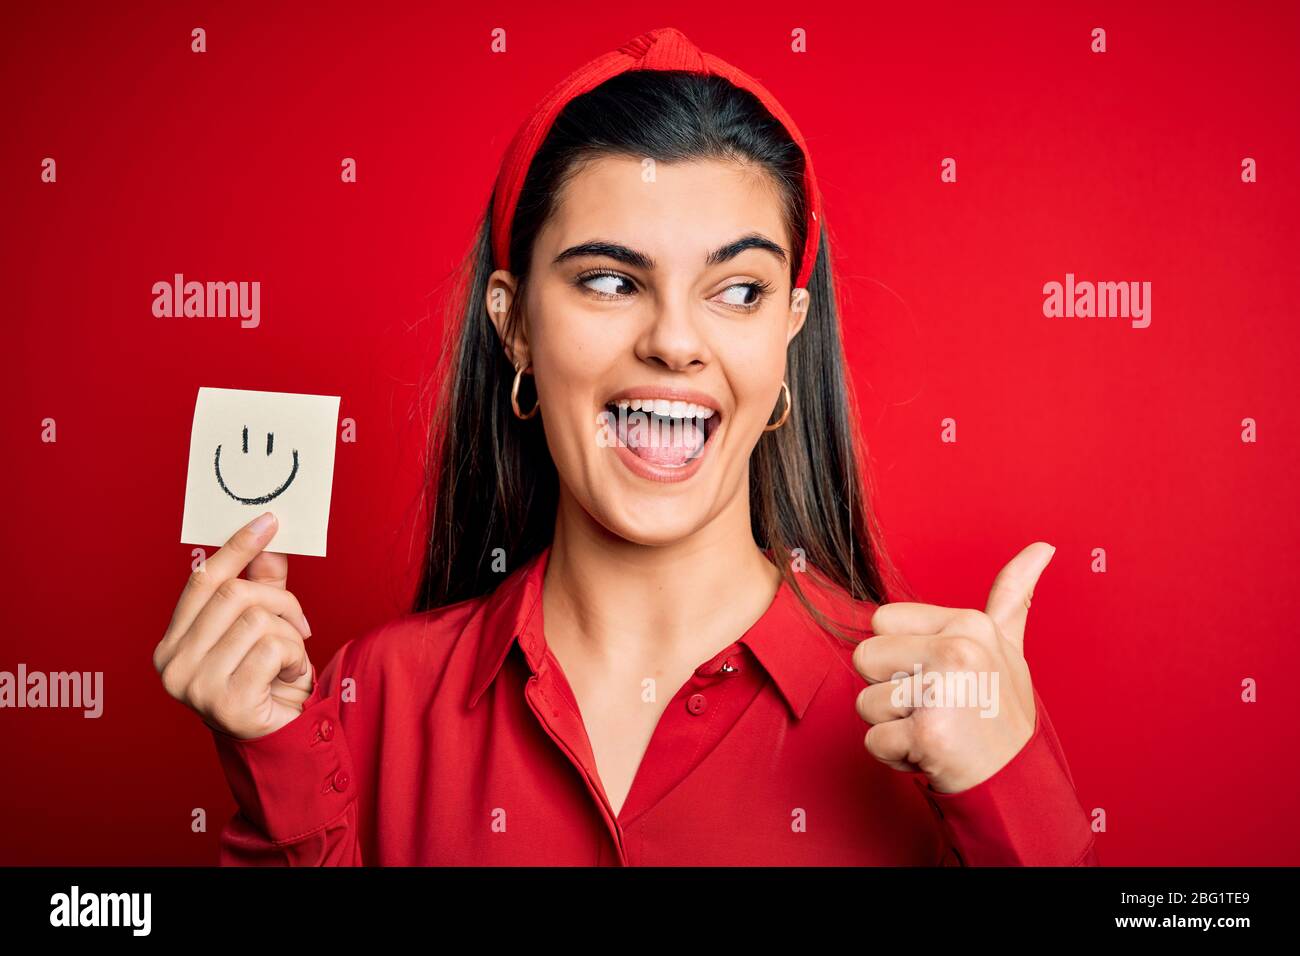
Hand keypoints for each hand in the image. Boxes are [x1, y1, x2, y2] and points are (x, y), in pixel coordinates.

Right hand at [153, 512, 314, 739]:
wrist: (280, 742)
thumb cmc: (267, 683)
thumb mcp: (263, 628)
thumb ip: (262, 586)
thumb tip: (269, 542)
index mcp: (172, 643)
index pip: (203, 580)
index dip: (237, 547)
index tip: (269, 520)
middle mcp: (172, 664)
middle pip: (235, 593)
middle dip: (280, 601)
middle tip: (301, 625)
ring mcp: (194, 685)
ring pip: (257, 619)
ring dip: (290, 636)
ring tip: (290, 661)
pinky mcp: (224, 702)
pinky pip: (272, 648)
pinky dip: (294, 657)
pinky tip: (288, 678)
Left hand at [852, 542, 1055, 792]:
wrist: (1018, 781)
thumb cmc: (1001, 711)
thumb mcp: (1009, 648)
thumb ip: (1013, 596)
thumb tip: (1042, 547)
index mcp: (968, 623)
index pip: (881, 622)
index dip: (900, 655)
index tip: (937, 675)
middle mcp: (957, 651)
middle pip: (865, 658)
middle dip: (889, 689)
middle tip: (933, 706)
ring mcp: (943, 693)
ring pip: (866, 703)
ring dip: (892, 726)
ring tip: (935, 729)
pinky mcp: (928, 735)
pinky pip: (874, 741)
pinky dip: (895, 755)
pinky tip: (931, 754)